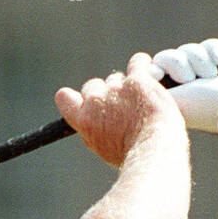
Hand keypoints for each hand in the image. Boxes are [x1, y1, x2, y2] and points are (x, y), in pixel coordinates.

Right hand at [54, 51, 183, 167]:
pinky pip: (137, 62)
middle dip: (106, 93)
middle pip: (94, 86)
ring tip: (142, 100)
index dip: (76, 97)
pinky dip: (143, 65)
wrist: (153, 151)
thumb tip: (94, 125)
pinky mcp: (137, 81)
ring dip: (127, 85)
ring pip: (117, 78)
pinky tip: (150, 73)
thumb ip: (95, 132)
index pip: (64, 98)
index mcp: (84, 121)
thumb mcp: (104, 149)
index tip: (87, 99)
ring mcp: (116, 90)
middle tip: (124, 106)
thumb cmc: (133, 156)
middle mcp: (96, 102)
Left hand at [149, 38, 217, 143]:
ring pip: (189, 49)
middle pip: (171, 55)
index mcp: (165, 95)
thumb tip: (141, 72)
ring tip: (211, 76)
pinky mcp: (216, 64)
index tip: (172, 78)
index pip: (155, 66)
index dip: (165, 66)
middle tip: (193, 81)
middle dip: (184, 64)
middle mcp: (180, 84)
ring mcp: (198, 74)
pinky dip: (215, 50)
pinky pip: (209, 45)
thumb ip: (151, 89)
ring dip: (200, 59)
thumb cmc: (205, 108)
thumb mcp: (171, 100)